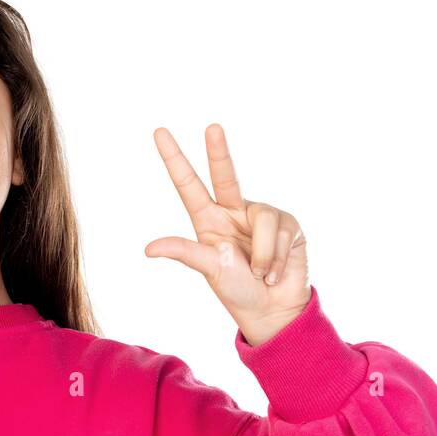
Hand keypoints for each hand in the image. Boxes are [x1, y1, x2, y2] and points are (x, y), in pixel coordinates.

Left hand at [144, 124, 309, 345]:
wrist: (272, 309)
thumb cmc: (236, 290)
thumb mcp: (209, 269)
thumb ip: (184, 252)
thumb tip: (148, 248)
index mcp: (208, 219)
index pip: (188, 184)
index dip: (174, 158)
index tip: (159, 131)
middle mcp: (234, 211)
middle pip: (226, 175)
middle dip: (218, 151)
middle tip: (212, 126)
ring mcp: (261, 216)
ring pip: (262, 219)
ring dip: (261, 255)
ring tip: (260, 274)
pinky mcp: (288, 224)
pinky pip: (280, 232)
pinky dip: (275, 258)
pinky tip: (275, 272)